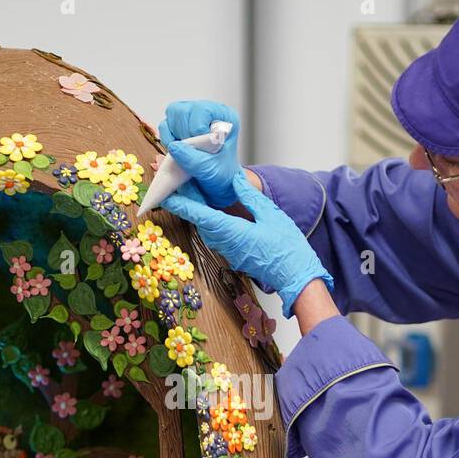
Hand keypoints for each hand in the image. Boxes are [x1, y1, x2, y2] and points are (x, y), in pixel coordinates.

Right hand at [157, 100, 241, 208]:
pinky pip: (165, 125)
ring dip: (174, 136)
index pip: (202, 110)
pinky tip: (179, 151)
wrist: (215, 183)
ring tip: (186, 151)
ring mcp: (191, 117)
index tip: (201, 147)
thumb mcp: (212, 170)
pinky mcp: (178, 125)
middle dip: (183, 133)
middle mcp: (207, 112)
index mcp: (224, 116)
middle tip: (192, 151)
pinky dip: (168, 140)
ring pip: (172, 114)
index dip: (196, 129)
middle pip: (183, 110)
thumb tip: (174, 147)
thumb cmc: (221, 173)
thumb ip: (195, 160)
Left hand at [162, 173, 333, 317]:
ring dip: (195, 210)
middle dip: (184, 201)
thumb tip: (235, 181)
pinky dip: (207, 219)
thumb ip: (250, 196)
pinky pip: (215, 233)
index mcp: (232, 231)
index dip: (179, 203)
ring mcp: (228, 250)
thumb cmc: (287, 248)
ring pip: (205, 227)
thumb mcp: (271, 215)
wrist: (295, 276)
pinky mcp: (233, 253)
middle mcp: (225, 242)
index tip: (163, 194)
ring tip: (188, 190)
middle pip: (198, 219)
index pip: (198, 214)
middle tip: (174, 182)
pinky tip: (208, 207)